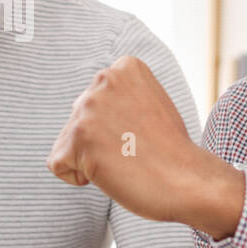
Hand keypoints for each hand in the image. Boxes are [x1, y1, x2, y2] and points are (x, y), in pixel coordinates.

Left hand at [46, 56, 243, 238]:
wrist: (189, 180)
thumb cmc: (172, 151)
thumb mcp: (150, 103)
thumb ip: (118, 97)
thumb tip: (82, 107)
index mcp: (125, 67)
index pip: (94, 100)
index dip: (113, 126)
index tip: (141, 133)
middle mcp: (104, 79)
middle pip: (78, 120)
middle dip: (99, 141)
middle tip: (134, 149)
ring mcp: (90, 108)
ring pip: (67, 143)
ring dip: (90, 159)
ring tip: (125, 160)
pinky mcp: (79, 137)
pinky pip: (58, 164)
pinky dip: (79, 177)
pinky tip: (111, 173)